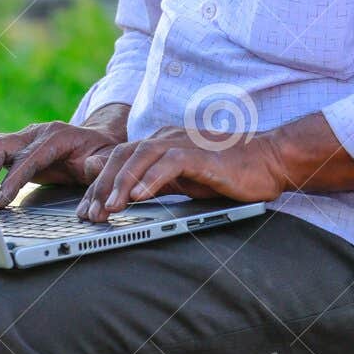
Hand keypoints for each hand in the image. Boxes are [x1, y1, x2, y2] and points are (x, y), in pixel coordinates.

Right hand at [0, 104, 128, 210]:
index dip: (12, 179)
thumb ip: (102, 165)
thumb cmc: (101, 152)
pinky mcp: (14, 148)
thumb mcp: (109, 158)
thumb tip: (91, 167)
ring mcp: (22, 139)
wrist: (95, 140)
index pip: (28, 157)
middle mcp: (34, 133)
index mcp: (56, 136)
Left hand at [76, 125, 288, 221]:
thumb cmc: (227, 172)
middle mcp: (166, 138)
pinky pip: (170, 163)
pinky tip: (138, 197)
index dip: (99, 184)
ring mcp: (183, 143)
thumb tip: (119, 188)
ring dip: (121, 183)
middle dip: (102, 186)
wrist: (268, 160)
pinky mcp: (201, 154)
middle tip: (89, 215)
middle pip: (123, 157)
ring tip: (108, 209)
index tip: (85, 211)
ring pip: (140, 157)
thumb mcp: (182, 178)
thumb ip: (151, 179)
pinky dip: (151, 179)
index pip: (119, 159)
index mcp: (160, 143)